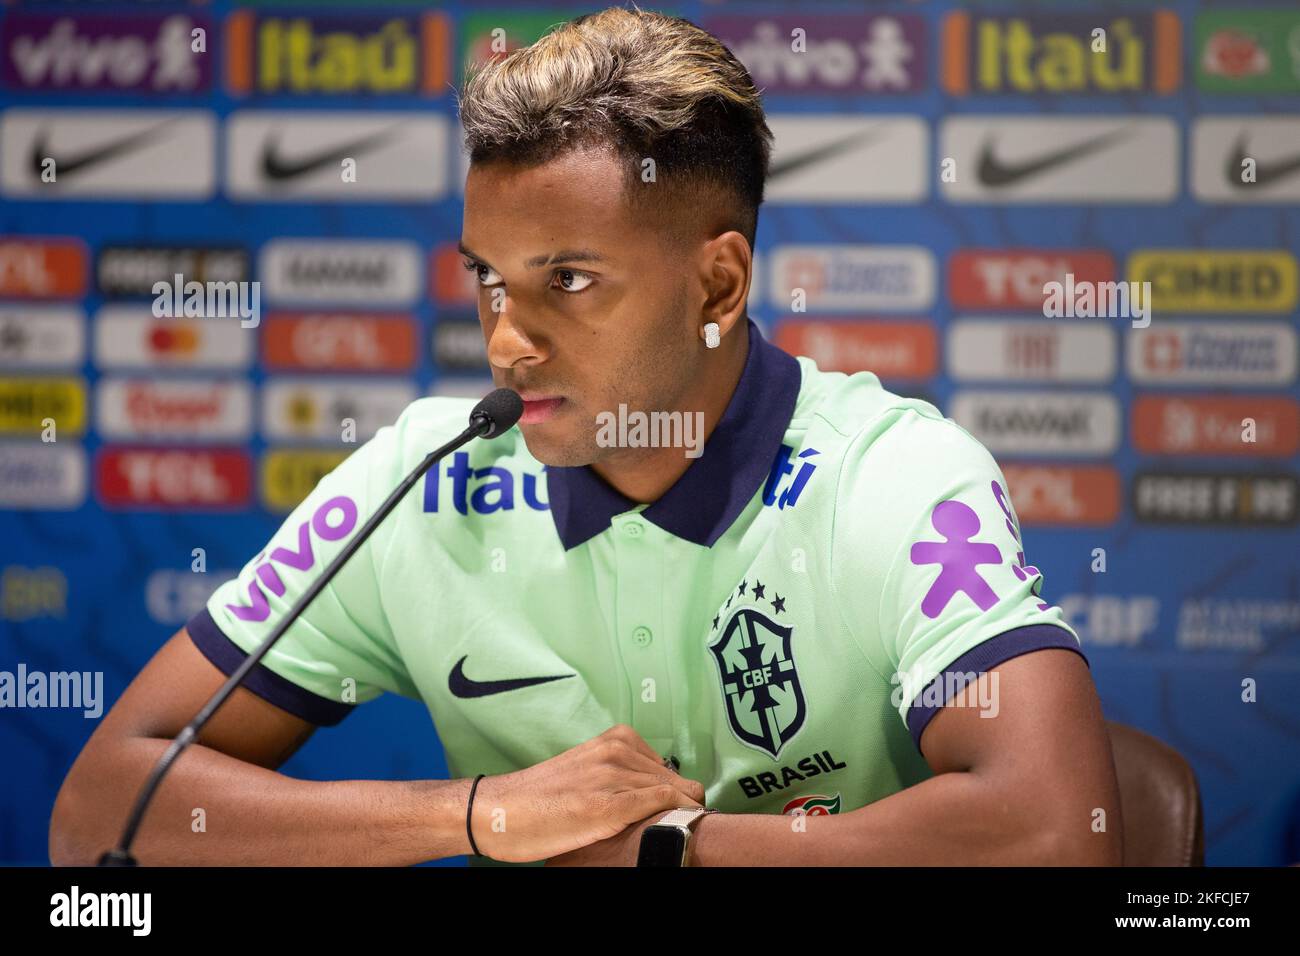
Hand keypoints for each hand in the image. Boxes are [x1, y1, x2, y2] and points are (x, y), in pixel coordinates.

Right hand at [467, 724, 703, 863]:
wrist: (497, 812)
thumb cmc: (537, 800)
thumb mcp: (583, 772)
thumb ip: (615, 774)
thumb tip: (650, 793)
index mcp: (612, 741)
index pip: (666, 767)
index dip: (678, 791)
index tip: (680, 809)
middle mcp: (615, 752)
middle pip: (676, 779)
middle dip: (684, 802)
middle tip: (682, 822)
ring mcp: (611, 776)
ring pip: (673, 791)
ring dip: (682, 811)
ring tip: (679, 828)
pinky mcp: (605, 805)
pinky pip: (659, 803)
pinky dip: (675, 814)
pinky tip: (674, 825)